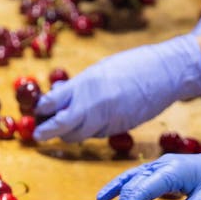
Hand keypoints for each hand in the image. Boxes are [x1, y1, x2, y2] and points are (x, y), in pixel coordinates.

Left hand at [34, 35, 200, 142]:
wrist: (166, 73)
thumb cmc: (134, 65)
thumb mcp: (100, 69)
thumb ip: (80, 85)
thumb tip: (59, 95)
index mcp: (86, 84)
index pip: (53, 102)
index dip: (41, 111)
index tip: (34, 115)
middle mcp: (94, 104)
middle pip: (63, 126)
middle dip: (48, 131)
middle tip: (38, 134)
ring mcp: (107, 119)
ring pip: (79, 135)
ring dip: (68, 134)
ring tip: (60, 130)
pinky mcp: (119, 128)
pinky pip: (97, 134)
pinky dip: (89, 131)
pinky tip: (88, 124)